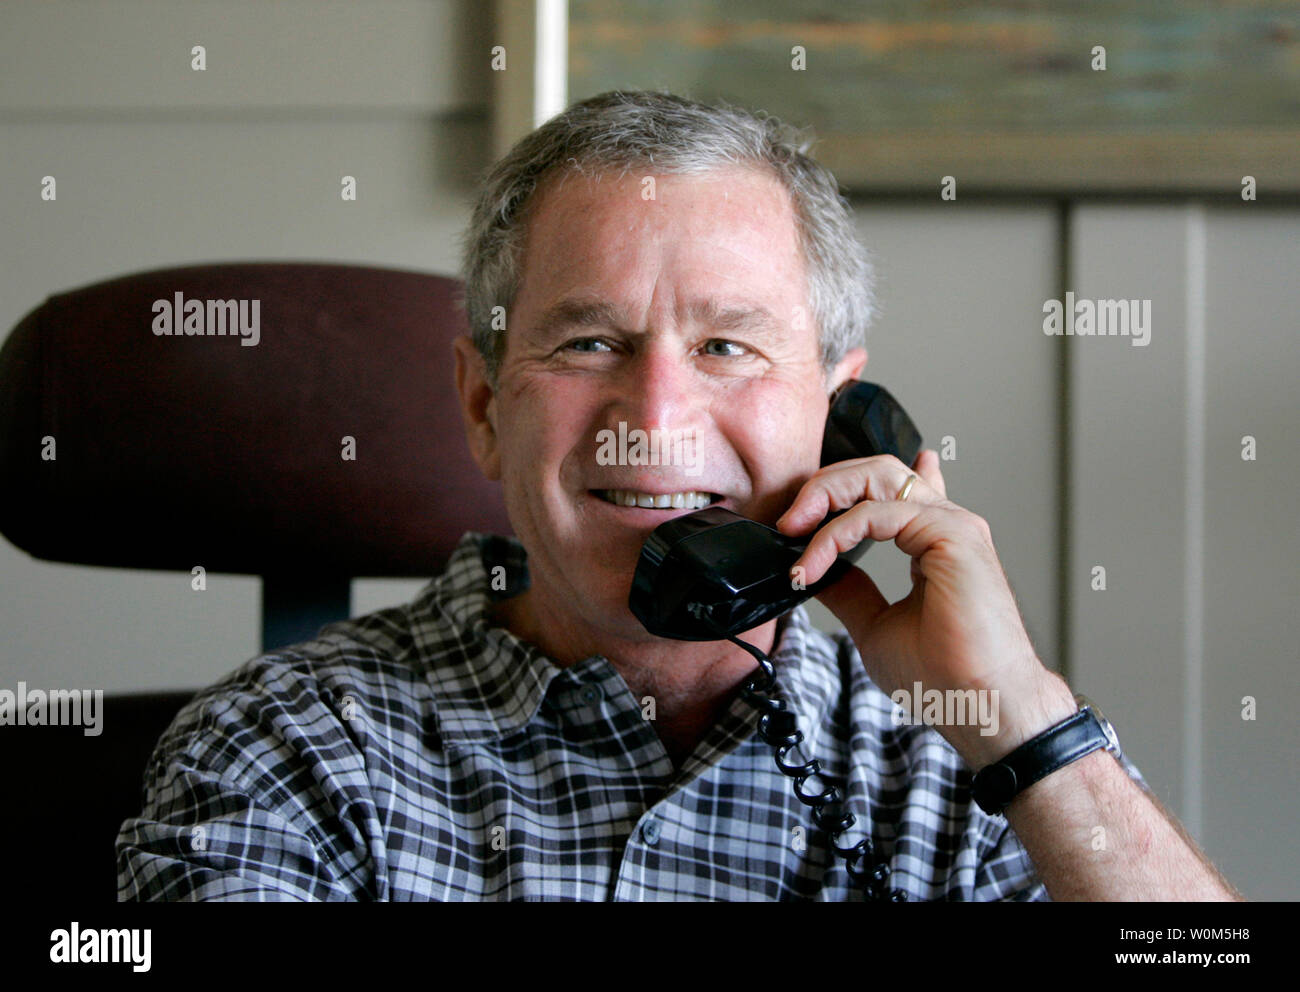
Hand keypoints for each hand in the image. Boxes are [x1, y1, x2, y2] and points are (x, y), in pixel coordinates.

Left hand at [775, 450, 1075, 767]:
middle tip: (787, 522)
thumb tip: (818, 572)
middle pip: (876, 469)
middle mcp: (944, 524)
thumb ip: (851, 590)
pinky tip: (813, 564)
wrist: (978, 707)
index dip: (836, 492)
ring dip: (824, 498)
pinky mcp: (953, 533)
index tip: (796, 524)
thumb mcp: (875, 624)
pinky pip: (877, 513)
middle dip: (823, 486)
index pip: (885, 487)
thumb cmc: (942, 676)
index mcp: (932, 540)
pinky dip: (834, 534)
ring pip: (876, 477)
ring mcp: (952, 524)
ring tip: (793, 532)